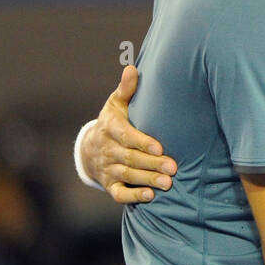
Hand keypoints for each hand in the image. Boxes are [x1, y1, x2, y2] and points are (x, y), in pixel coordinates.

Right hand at [84, 65, 178, 203]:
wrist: (90, 149)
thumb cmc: (113, 122)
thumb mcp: (116, 104)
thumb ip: (126, 89)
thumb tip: (133, 69)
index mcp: (110, 128)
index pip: (125, 136)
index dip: (142, 142)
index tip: (159, 148)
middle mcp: (108, 150)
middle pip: (130, 158)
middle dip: (152, 164)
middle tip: (173, 168)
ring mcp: (108, 169)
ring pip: (127, 176)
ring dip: (148, 180)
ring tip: (168, 183)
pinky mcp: (109, 185)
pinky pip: (119, 194)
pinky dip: (133, 196)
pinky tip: (150, 196)